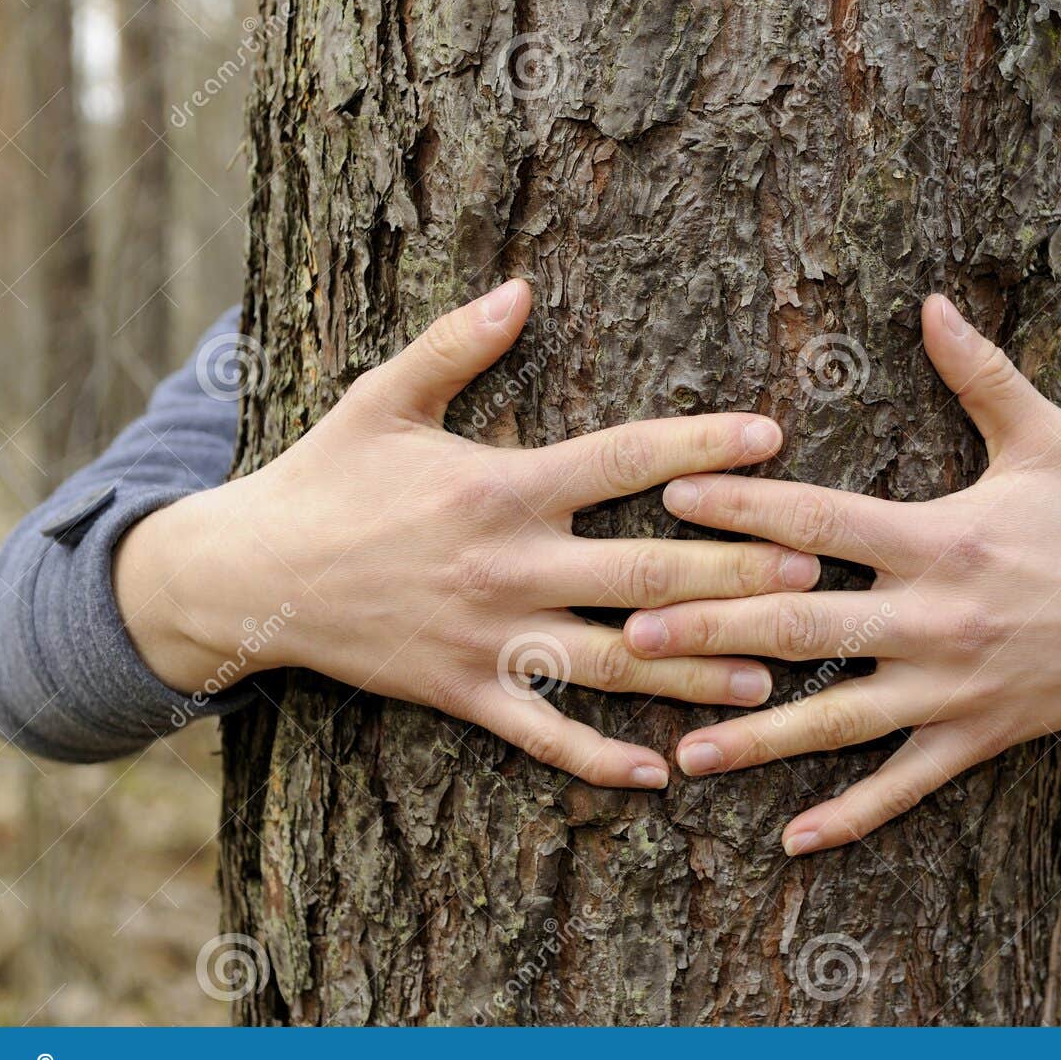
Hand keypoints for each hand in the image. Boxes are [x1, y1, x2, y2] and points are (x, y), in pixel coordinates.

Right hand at [115, 279, 819, 787]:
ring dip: (694, 673)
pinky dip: (599, 757)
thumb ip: (457, 342)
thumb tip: (523, 285)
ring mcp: (487, 637)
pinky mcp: (462, 692)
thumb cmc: (324, 477)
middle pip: (644, 571)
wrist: (246, 576)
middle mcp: (507, 565)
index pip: (621, 459)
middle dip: (733, 574)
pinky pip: (541, 733)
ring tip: (770, 681)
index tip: (771, 437)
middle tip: (814, 575)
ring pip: (613, 660)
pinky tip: (658, 774)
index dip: (699, 448)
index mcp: (501, 486)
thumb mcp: (382, 396)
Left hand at [622, 295, 1060, 850]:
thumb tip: (932, 298)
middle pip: (805, 625)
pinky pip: (903, 786)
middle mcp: (936, 618)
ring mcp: (952, 688)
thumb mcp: (1045, 437)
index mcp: (939, 539)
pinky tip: (790, 840)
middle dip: (715, 631)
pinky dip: (851, 816)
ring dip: (757, 738)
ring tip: (682, 754)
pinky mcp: (974, 738)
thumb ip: (979, 373)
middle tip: (631, 635)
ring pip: (839, 720)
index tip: (669, 496)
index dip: (743, 504)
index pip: (820, 519)